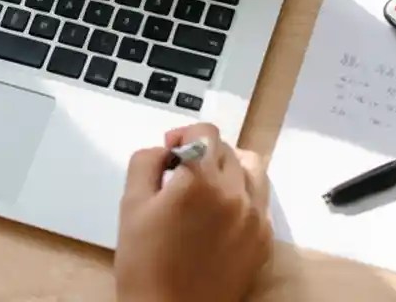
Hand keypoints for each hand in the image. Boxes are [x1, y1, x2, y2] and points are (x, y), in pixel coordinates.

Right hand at [115, 123, 272, 301]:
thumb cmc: (144, 262)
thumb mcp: (131, 204)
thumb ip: (146, 162)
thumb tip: (166, 150)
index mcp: (200, 181)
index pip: (205, 133)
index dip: (184, 135)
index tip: (170, 152)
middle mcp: (235, 194)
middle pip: (229, 150)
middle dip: (204, 153)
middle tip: (182, 173)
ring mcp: (255, 218)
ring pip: (253, 171)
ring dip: (231, 169)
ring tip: (209, 187)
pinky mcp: (263, 240)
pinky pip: (260, 202)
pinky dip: (242, 197)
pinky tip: (220, 216)